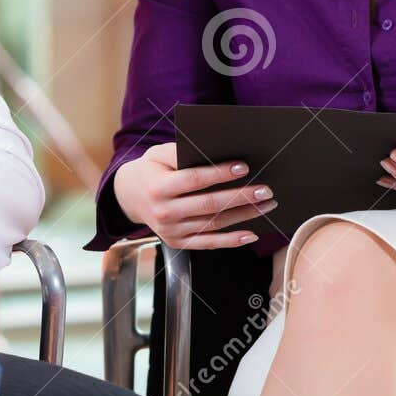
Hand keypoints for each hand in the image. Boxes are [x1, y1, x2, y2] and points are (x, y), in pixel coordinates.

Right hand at [112, 142, 277, 249]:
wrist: (129, 197)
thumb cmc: (151, 170)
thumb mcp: (157, 154)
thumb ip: (180, 152)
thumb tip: (214, 152)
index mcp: (158, 187)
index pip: (194, 180)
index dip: (219, 174)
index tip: (243, 167)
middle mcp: (164, 212)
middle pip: (209, 204)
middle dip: (240, 196)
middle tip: (265, 190)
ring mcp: (171, 231)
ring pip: (214, 223)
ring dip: (244, 215)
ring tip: (266, 204)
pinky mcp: (178, 243)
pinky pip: (209, 243)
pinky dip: (232, 240)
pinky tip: (251, 233)